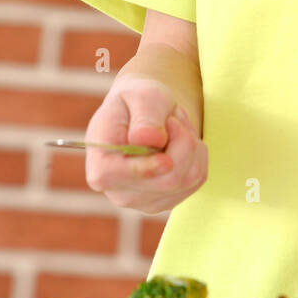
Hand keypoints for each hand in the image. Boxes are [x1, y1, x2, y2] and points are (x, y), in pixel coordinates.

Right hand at [85, 75, 207, 215]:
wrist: (143, 112)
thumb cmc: (138, 101)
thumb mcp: (141, 96)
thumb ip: (144, 117)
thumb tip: (149, 140)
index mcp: (100, 165)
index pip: (114, 177)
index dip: (143, 168)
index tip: (164, 151)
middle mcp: (119, 192)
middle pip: (167, 180)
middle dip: (181, 140)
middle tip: (173, 117)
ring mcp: (143, 201)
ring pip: (187, 179)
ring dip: (191, 144)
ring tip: (175, 125)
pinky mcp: (168, 201)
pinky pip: (197, 179)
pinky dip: (197, 155)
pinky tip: (180, 141)